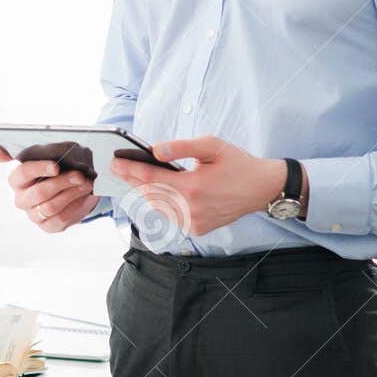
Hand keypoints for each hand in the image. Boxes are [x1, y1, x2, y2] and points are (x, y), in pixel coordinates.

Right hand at [0, 146, 98, 232]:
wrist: (72, 188)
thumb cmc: (56, 170)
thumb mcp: (43, 155)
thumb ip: (14, 152)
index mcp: (17, 179)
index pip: (22, 173)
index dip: (39, 169)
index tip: (56, 166)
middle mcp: (22, 198)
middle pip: (39, 193)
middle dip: (61, 183)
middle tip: (79, 175)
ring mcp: (34, 214)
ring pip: (51, 206)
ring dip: (71, 194)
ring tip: (85, 183)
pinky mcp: (47, 226)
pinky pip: (60, 219)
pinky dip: (74, 206)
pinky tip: (82, 195)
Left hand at [109, 135, 289, 236]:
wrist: (262, 188)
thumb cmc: (238, 163)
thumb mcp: (211, 146)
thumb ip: (181, 147)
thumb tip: (154, 151)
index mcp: (192, 187)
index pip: (150, 179)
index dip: (130, 171)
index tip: (114, 164)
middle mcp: (191, 208)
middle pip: (150, 195)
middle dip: (133, 181)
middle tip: (119, 170)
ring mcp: (194, 222)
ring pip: (159, 208)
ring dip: (146, 194)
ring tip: (134, 180)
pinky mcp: (198, 229)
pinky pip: (172, 217)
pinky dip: (162, 205)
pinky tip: (157, 193)